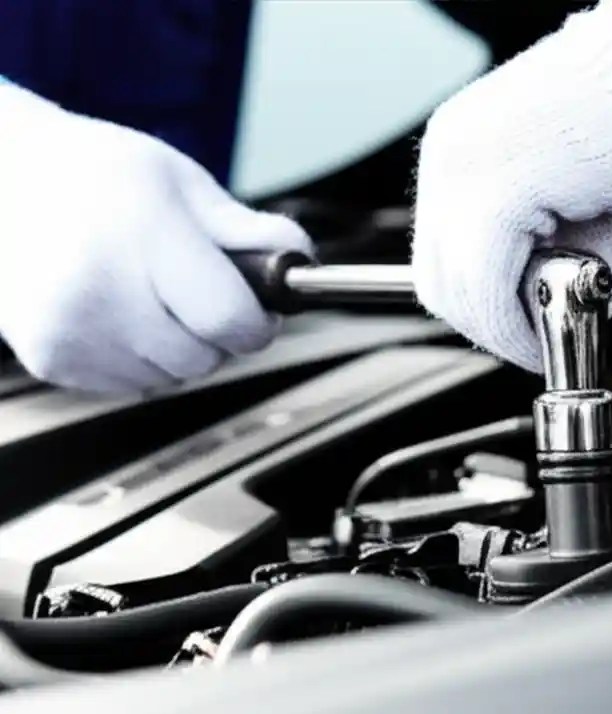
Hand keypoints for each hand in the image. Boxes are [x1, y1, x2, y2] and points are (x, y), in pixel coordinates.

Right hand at [0, 84, 312, 394]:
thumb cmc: (93, 174)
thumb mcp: (181, 181)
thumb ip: (248, 230)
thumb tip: (301, 264)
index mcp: (145, 239)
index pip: (233, 321)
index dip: (258, 321)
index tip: (259, 307)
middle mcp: (102, 291)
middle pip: (206, 357)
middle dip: (219, 332)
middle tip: (197, 290)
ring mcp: (72, 332)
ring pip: (172, 377)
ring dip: (178, 347)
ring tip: (149, 292)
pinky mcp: (51, 360)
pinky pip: (132, 383)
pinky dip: (139, 357)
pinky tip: (116, 309)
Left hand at [411, 0, 611, 371]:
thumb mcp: (568, 177)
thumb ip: (547, 226)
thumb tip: (549, 284)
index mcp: (461, 147)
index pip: (444, 257)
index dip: (486, 308)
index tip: (530, 327)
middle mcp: (452, 155)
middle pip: (442, 283)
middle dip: (501, 326)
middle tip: (553, 332)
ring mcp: (470, 170)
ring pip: (463, 292)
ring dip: (523, 324)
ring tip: (593, 293)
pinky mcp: (505, 188)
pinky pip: (490, 287)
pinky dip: (521, 323)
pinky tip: (565, 318)